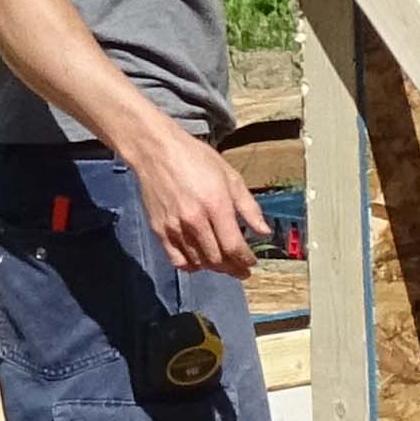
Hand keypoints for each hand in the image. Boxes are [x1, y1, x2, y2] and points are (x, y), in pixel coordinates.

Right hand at [127, 110, 267, 276]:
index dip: (246, 259)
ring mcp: (174, 227)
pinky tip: (200, 262)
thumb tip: (263, 231)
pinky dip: (191, 266)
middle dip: (233, 268)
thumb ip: (248, 206)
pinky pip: (176, 260)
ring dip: (214, 268)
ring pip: (198, 262)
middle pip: (217, 259)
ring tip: (224, 266)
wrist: (156, 150)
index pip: (234, 246)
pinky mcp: (159, 230)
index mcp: (215, 205)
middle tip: (242, 270)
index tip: (252, 262)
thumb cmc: (194, 158)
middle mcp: (194, 220)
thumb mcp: (230, 176)